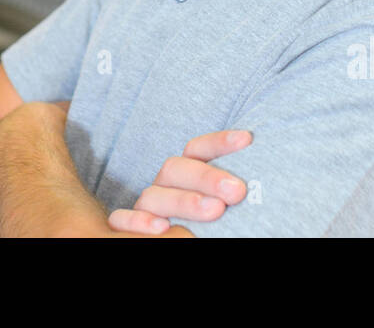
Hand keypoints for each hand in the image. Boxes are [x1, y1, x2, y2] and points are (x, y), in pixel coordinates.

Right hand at [107, 129, 252, 233]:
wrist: (181, 235)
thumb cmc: (211, 225)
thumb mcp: (221, 203)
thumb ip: (229, 193)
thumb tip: (252, 181)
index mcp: (186, 175)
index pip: (196, 149)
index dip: (219, 142)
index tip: (246, 139)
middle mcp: (164, 186)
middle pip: (175, 169)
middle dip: (207, 177)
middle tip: (237, 191)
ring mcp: (146, 206)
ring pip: (153, 195)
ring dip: (183, 201)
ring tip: (215, 211)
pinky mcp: (125, 227)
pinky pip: (121, 218)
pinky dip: (137, 221)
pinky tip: (161, 227)